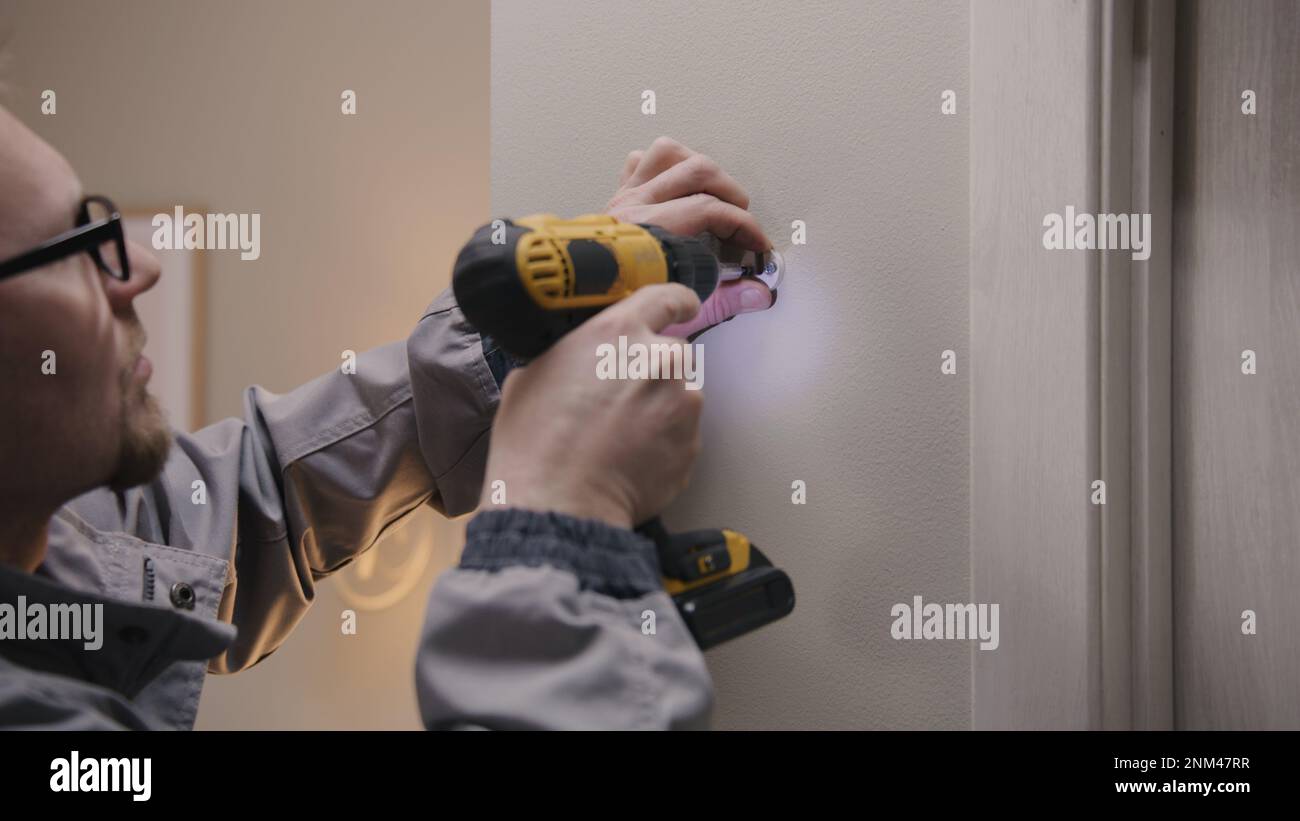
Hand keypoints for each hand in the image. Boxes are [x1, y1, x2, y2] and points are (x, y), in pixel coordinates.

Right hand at [481, 283, 704, 528]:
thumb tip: (578, 361)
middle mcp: (659, 360)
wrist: (559, 504)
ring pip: (678, 396)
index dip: (676, 301)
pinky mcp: (692, 445)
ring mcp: (682, 404)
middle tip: (617, 402)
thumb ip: (571, 355)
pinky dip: (663, 443)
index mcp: (617, 334)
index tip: (684, 306)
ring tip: (620, 438)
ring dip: (658, 409)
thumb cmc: (534, 443)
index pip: (665, 297)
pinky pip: (681, 435)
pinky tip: (630, 460)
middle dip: (651, 373)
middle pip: (670, 354)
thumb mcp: (532, 376)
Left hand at [605, 137, 774, 338]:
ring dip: (698, 166)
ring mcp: (623, 198)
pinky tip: (678, 185)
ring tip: (715, 191)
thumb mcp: (673, 314)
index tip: (757, 244)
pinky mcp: (616, 197)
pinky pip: (640, 161)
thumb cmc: (612, 310)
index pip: (711, 211)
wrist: (571, 310)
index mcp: (649, 234)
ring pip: (668, 152)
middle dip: (731, 193)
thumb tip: (757, 292)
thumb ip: (722, 300)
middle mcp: (634, 207)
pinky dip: (664, 165)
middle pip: (698, 172)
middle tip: (741, 219)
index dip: (745, 227)